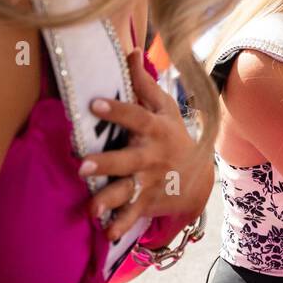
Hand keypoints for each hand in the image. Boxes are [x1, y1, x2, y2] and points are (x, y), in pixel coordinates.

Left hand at [79, 50, 210, 240]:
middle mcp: (152, 156)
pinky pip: (132, 215)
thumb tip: (131, 50)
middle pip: (128, 160)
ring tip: (90, 209)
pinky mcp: (147, 202)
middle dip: (107, 163)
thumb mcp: (165, 108)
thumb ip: (145, 83)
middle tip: (82, 165)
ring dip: (109, 200)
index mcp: (155, 130)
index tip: (94, 104)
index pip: (136, 116)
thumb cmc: (173, 135)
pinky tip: (106, 233)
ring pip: (127, 191)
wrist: (199, 176)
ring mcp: (150, 182)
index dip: (117, 110)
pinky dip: (120, 225)